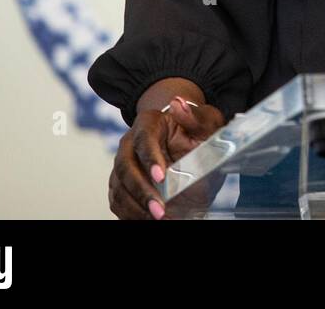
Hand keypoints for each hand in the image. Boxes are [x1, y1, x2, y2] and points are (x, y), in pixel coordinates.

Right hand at [108, 95, 225, 219]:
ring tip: (158, 218)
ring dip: (135, 207)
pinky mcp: (121, 184)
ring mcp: (123, 165)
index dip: (150, 158)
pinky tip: (147, 220)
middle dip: (142, 190)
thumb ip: (195, 116)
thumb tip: (178, 104)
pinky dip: (130, 214)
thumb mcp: (206, 120)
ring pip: (119, 187)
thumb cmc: (197, 130)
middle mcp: (129, 143)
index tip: (161, 177)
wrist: (187, 142)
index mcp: (148, 123)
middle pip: (126, 167)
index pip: (144, 139)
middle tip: (160, 209)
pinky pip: (118, 201)